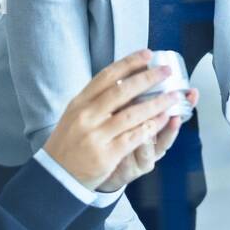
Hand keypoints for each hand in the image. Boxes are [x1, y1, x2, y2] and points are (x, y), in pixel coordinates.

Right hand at [41, 50, 183, 191]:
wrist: (56, 175)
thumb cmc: (69, 143)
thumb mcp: (75, 115)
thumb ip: (96, 100)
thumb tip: (124, 80)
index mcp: (79, 103)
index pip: (107, 76)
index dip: (129, 63)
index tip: (147, 54)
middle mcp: (87, 116)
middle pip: (122, 91)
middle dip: (148, 78)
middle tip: (166, 71)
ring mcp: (96, 136)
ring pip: (133, 114)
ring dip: (157, 104)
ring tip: (174, 96)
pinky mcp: (107, 155)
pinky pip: (134, 137)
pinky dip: (151, 127)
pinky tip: (164, 120)